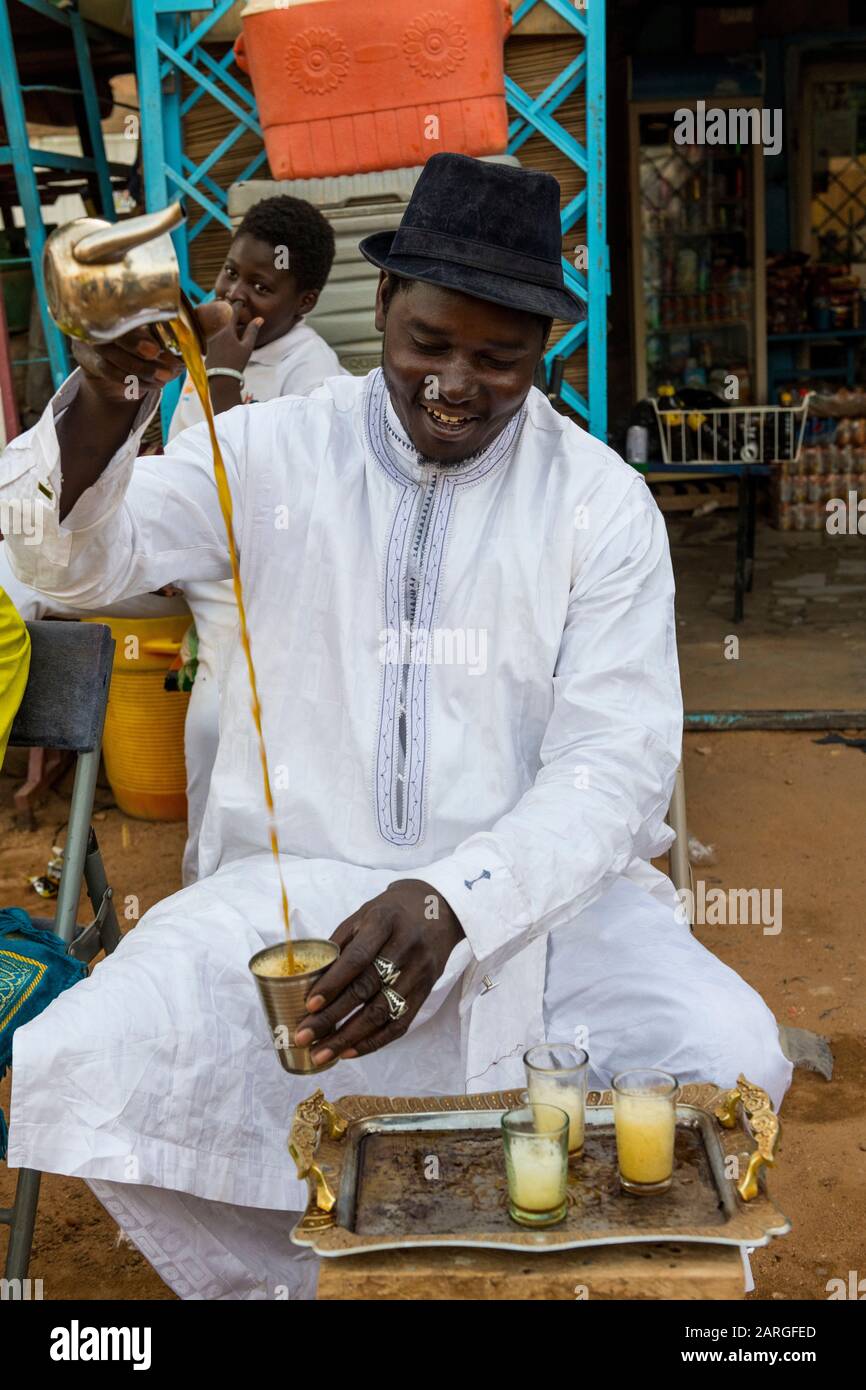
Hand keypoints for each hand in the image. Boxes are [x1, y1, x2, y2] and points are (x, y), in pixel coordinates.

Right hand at [70, 300, 232, 406]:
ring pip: (111, 354)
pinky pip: (108, 370)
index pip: (126, 305)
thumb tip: (226, 310)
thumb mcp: (178, 332)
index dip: (140, 330)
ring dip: (142, 371)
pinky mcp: (87, 357)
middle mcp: (103, 313)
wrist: (125, 373)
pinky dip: (133, 380)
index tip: (156, 349)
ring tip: (167, 379)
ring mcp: (90, 335)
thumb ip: (199, 322)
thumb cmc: (155, 343)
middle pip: (114, 332)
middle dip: (141, 354)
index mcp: (125, 298)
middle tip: (170, 369)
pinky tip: (153, 385)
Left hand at [205, 300, 262, 373]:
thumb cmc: (235, 363)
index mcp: (227, 329)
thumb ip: (252, 331)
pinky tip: (217, 328)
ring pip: (214, 322)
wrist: (220, 378)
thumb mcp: (247, 347)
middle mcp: (216, 330)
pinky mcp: (206, 344)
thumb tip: (259, 319)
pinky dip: (215, 326)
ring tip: (222, 312)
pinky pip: (211, 330)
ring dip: (219, 316)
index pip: (233, 312)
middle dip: (226, 307)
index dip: (237, 305)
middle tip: (229, 301)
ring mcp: (210, 337)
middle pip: (221, 314)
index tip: (241, 301)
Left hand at [294, 879, 464, 1064]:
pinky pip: (399, 1023)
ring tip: (321, 1053)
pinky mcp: (427, 991)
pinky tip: (349, 1052)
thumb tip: (308, 981)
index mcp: (385, 922)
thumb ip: (340, 945)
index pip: (358, 958)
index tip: (309, 1005)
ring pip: (382, 1012)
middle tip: (303, 1036)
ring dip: (348, 1038)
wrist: (438, 909)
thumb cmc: (390, 912)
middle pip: (367, 989)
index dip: (333, 983)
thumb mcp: (363, 915)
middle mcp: (406, 947)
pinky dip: (373, 1042)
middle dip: (332, 1018)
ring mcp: (420, 972)